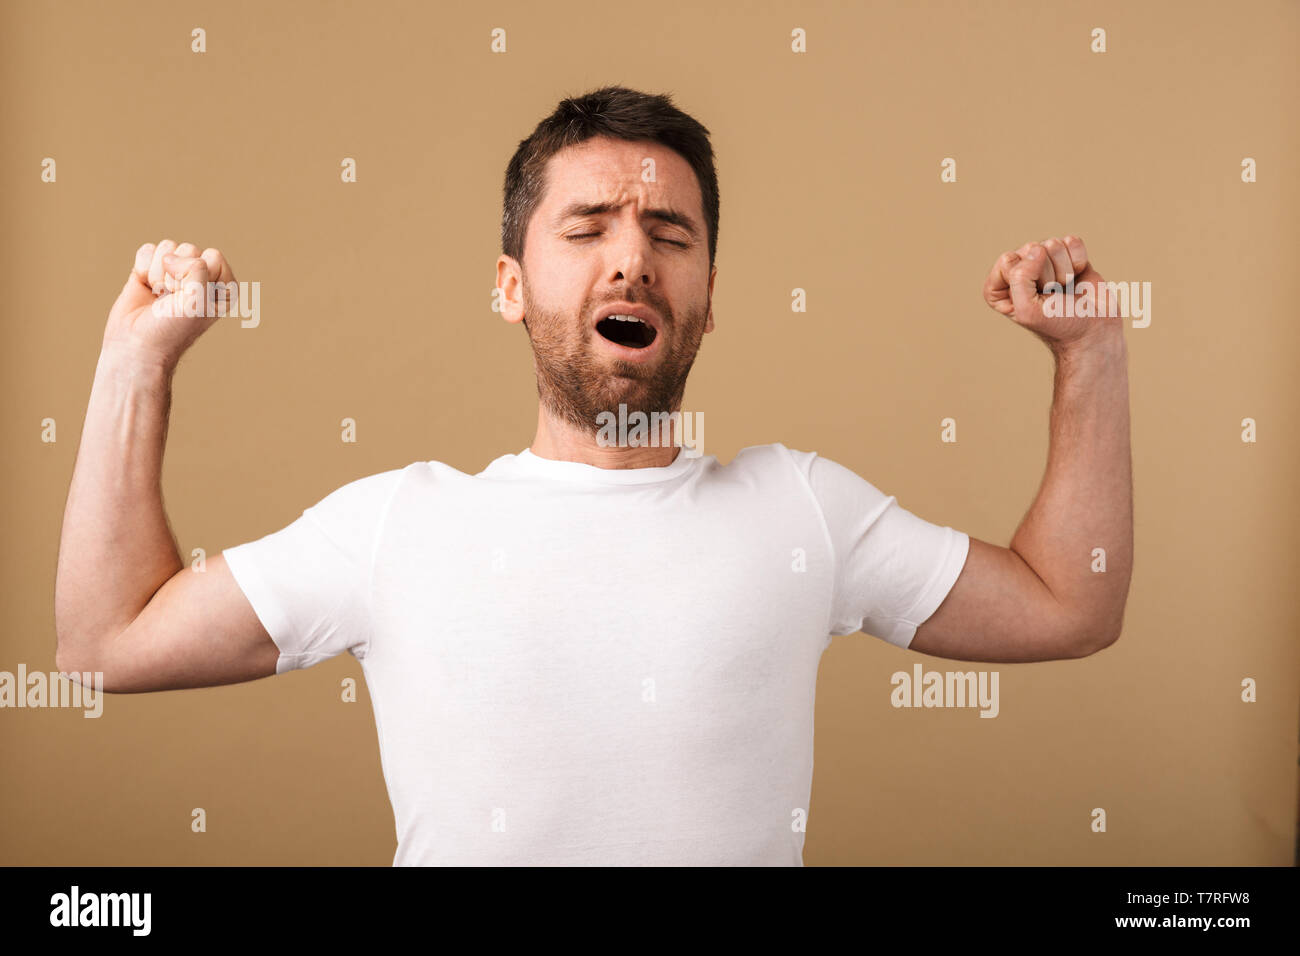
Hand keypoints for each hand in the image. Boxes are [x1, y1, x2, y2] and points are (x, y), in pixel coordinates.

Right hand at [101, 240, 237, 369]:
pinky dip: (143, 268)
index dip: (195, 275)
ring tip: (159, 296)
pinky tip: (145, 287)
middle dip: (175, 275)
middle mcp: (202, 277)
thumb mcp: (196, 301)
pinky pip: (148, 249)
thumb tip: (170, 256)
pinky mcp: (152, 269)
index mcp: (223, 286)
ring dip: (158, 273)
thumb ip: (197, 269)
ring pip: (168, 247)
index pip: (213, 256)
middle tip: (171, 300)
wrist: (137, 344)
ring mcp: (176, 272)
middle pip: (189, 249)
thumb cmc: (172, 328)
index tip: (187, 299)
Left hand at [982, 235, 1120, 354]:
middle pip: (1031, 249)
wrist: (1094, 331)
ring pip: (1053, 244)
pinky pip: (1072, 242)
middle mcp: (1019, 271)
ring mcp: (1044, 262)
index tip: (1037, 298)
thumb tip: (1037, 248)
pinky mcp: (1068, 256)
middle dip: (1048, 274)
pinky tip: (1078, 276)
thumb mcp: (1027, 310)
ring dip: (1064, 270)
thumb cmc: (1057, 325)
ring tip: (1065, 288)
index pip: (1007, 261)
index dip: (1027, 279)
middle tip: (1053, 295)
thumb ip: (1020, 278)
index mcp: (999, 287)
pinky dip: (1079, 260)